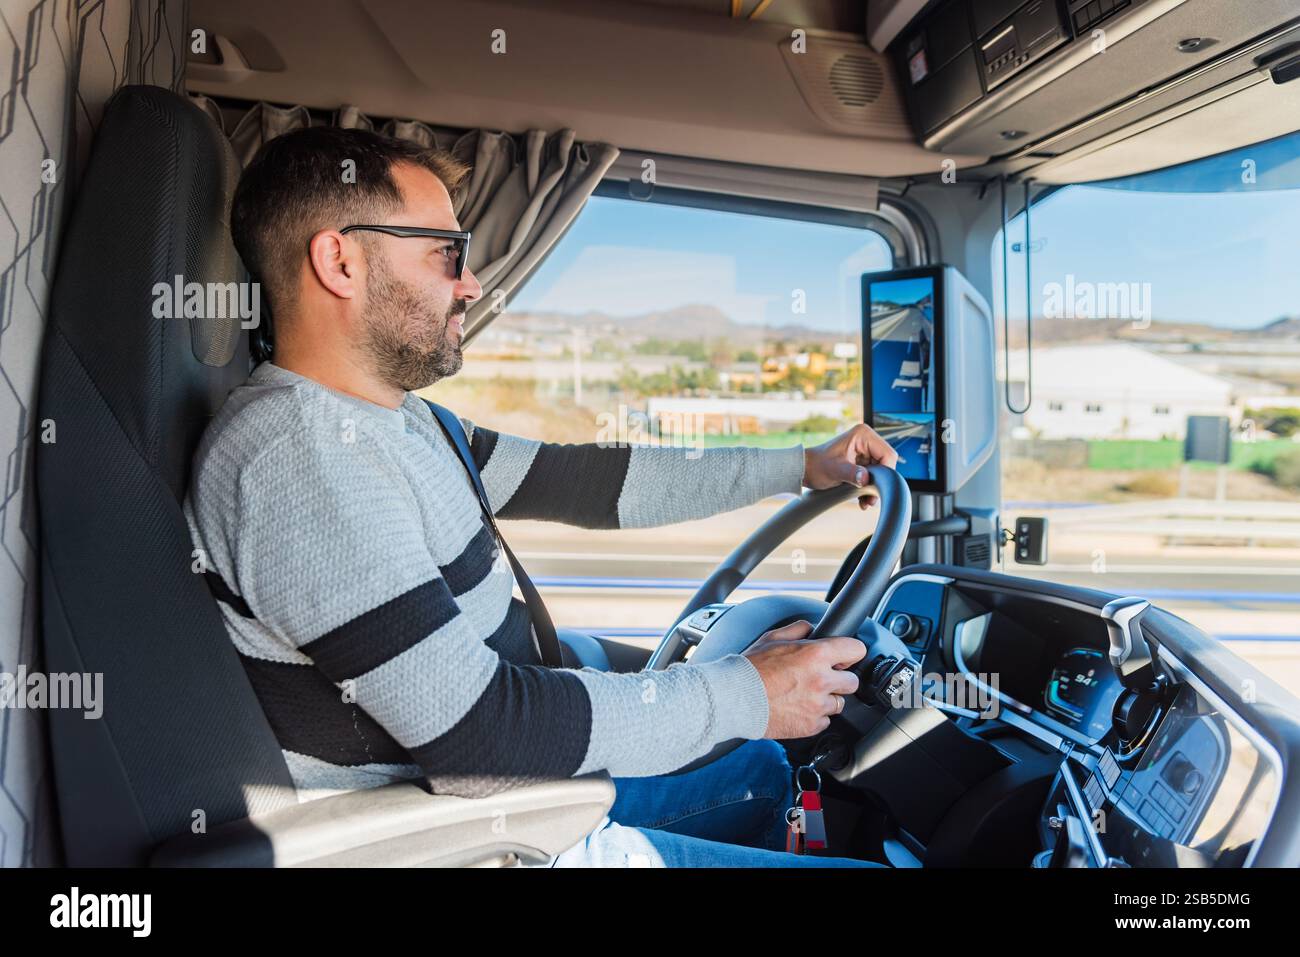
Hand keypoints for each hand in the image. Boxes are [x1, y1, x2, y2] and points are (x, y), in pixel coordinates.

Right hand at [744, 620, 865, 738]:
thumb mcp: (772, 637)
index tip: (844, 657)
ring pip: (839, 703)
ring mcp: (818, 706)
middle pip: (853, 682)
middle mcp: (822, 680)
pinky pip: (825, 721)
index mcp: (816, 655)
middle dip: (840, 679)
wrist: (734, 698)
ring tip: (805, 695)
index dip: (849, 653)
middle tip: (822, 678)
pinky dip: (815, 717)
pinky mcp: (811, 725)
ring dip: (826, 699)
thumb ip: (798, 629)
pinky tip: (798, 708)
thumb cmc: (750, 668)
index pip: (856, 650)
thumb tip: (811, 628)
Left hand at [802, 423, 898, 509]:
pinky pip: (874, 474)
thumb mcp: (835, 471)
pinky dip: (869, 486)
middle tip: (871, 499)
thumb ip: (852, 474)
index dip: (886, 472)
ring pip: (882, 471)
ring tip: (866, 502)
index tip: (876, 488)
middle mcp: (866, 439)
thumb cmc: (817, 466)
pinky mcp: (863, 460)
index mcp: (863, 435)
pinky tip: (863, 499)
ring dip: (874, 487)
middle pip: (887, 463)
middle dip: (880, 482)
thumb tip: (865, 480)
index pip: (887, 454)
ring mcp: (865, 450)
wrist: (806, 470)